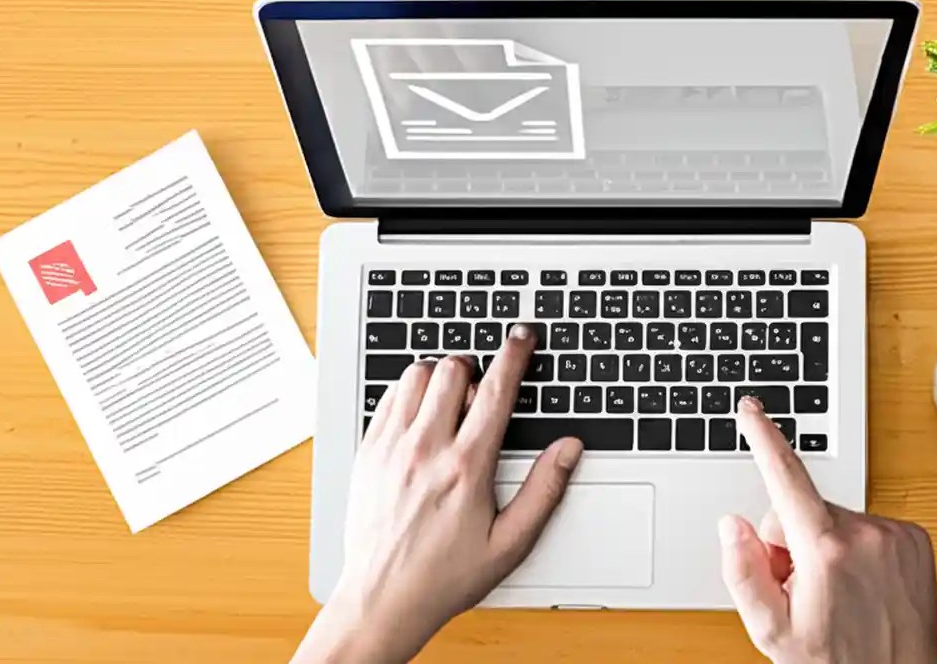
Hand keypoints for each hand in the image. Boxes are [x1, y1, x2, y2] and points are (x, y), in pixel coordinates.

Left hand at [292, 324, 582, 663]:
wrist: (382, 599)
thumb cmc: (445, 576)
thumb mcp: (510, 543)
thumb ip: (545, 490)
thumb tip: (568, 450)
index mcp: (466, 468)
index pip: (495, 390)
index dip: (515, 355)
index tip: (523, 336)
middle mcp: (425, 450)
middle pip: (454, 370)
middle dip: (476, 367)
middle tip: (484, 387)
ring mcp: (391, 448)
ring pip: (416, 375)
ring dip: (439, 376)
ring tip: (451, 399)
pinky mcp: (367, 453)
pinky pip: (388, 397)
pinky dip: (408, 392)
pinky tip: (421, 413)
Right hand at [722, 397, 936, 663]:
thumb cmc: (837, 663)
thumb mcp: (771, 631)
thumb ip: (742, 571)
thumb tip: (733, 525)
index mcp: (825, 550)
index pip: (785, 477)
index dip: (763, 437)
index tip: (750, 409)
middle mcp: (865, 532)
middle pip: (801, 509)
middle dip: (790, 541)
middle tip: (801, 590)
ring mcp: (894, 534)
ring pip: (834, 518)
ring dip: (825, 547)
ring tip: (836, 594)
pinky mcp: (914, 538)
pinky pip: (866, 527)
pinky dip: (857, 550)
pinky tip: (861, 586)